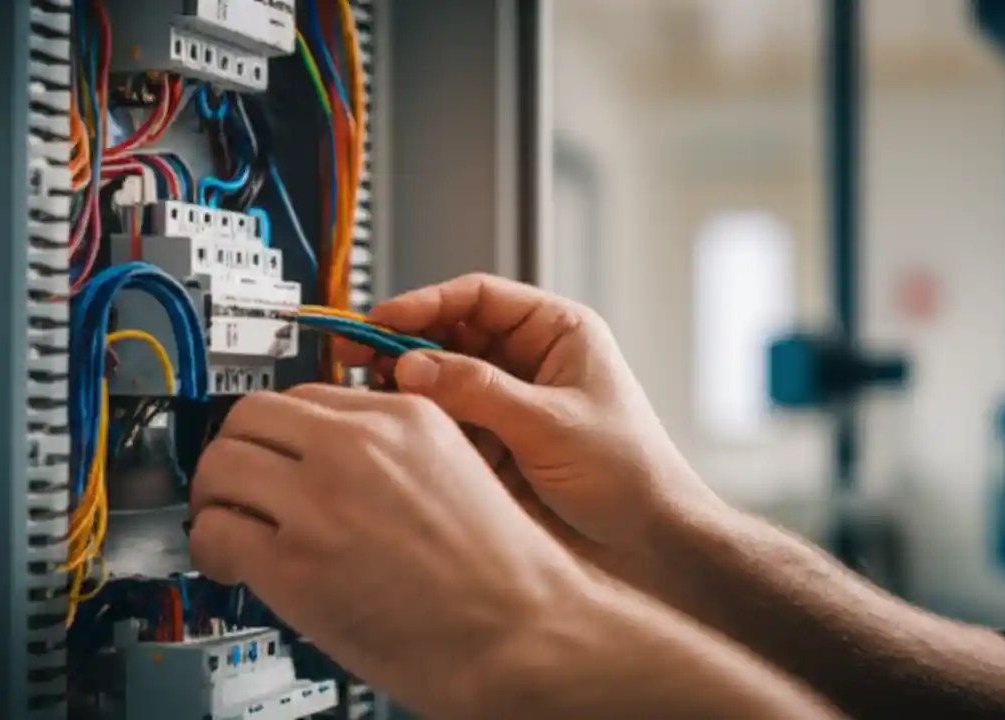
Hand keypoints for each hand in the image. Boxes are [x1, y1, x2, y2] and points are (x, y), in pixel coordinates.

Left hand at [187, 385, 597, 718]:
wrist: (527, 631)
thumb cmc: (504, 571)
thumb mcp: (458, 470)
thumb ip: (391, 454)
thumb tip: (325, 463)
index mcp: (404, 416)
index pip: (304, 396)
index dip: (279, 433)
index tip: (270, 455)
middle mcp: (359, 445)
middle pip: (249, 416)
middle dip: (235, 452)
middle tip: (237, 488)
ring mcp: (322, 499)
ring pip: (220, 466)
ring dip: (215, 498)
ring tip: (228, 526)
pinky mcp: (295, 560)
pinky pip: (216, 531)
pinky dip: (212, 549)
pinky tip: (230, 566)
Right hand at [338, 274, 722, 570]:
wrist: (648, 542)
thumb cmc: (629, 473)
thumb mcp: (551, 423)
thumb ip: (478, 390)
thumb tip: (412, 364)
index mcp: (557, 332)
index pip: (478, 297)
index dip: (426, 303)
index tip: (382, 320)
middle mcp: (529, 360)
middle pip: (452, 334)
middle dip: (405, 343)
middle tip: (355, 354)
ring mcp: (509, 400)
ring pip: (443, 377)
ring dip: (407, 385)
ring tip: (370, 396)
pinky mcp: (495, 441)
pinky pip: (447, 420)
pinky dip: (420, 422)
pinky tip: (398, 429)